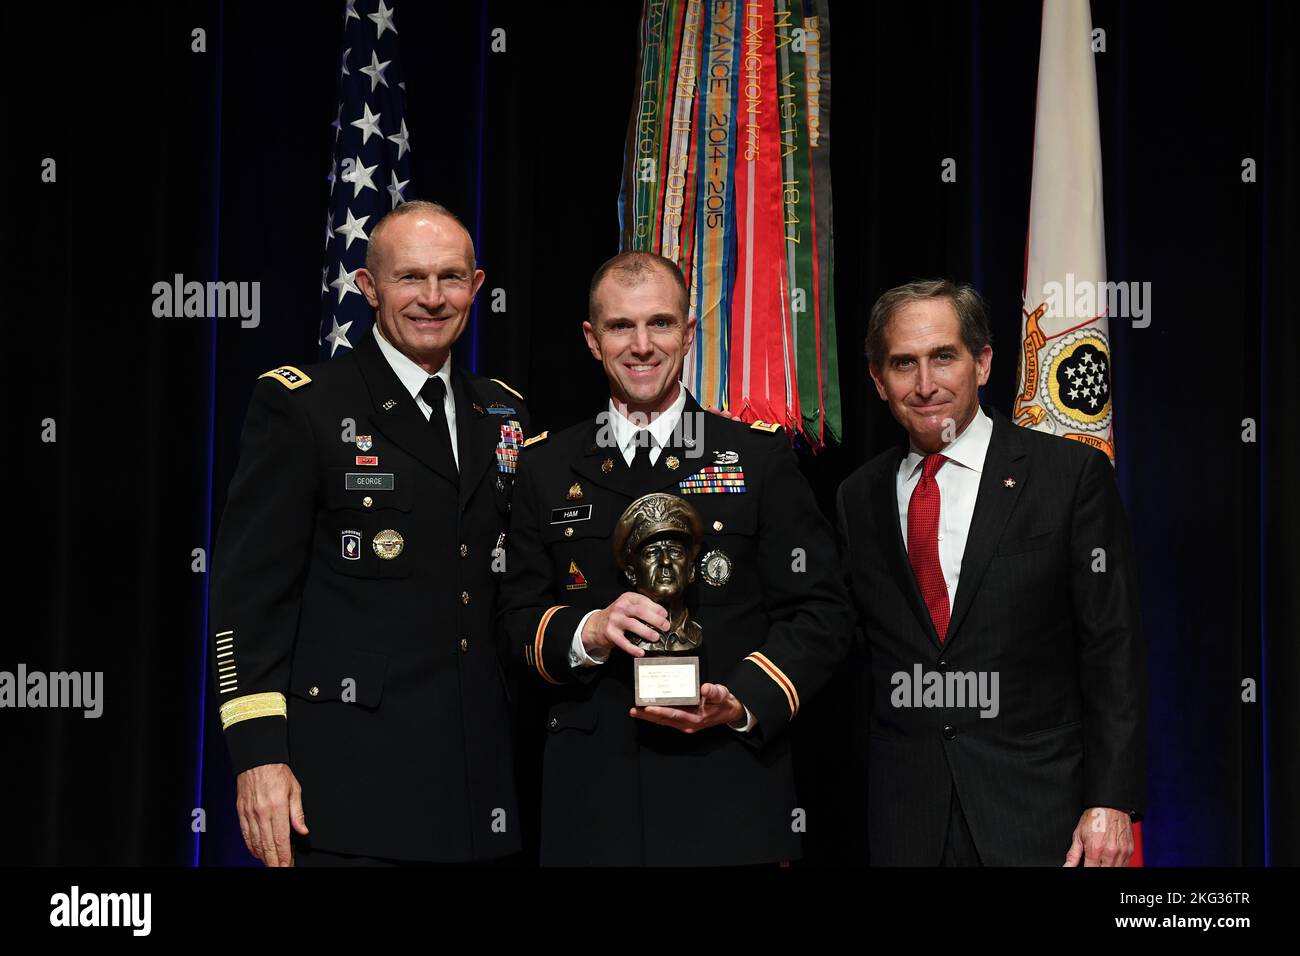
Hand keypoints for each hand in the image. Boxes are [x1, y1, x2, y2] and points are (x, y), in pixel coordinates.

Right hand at [236, 763, 308, 866]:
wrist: (257, 759)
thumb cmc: (277, 771)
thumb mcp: (295, 789)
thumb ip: (298, 812)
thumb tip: (303, 830)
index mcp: (277, 807)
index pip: (281, 838)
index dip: (284, 855)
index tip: (287, 864)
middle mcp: (261, 812)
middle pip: (267, 844)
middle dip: (273, 860)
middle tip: (279, 868)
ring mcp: (249, 813)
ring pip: (255, 842)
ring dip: (262, 856)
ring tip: (270, 863)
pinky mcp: (241, 812)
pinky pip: (245, 834)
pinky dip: (251, 846)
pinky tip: (256, 852)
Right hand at [581, 591, 668, 657]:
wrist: (596, 624)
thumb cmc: (617, 616)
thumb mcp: (628, 607)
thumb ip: (642, 608)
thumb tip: (662, 616)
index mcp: (627, 599)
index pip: (644, 601)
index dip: (656, 608)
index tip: (665, 615)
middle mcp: (620, 607)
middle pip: (640, 611)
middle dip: (655, 619)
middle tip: (665, 626)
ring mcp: (614, 620)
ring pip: (633, 624)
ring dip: (646, 631)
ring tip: (656, 637)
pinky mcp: (610, 633)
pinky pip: (623, 641)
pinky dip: (633, 648)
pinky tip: (640, 651)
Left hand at [630, 682, 745, 733]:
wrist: (730, 711)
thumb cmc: (724, 702)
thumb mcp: (721, 694)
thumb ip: (713, 692)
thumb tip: (704, 689)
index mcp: (696, 718)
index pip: (674, 714)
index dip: (660, 712)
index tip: (647, 708)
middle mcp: (688, 724)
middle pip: (664, 720)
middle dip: (648, 715)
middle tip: (633, 710)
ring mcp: (685, 724)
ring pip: (664, 721)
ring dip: (649, 716)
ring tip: (636, 711)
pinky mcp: (684, 721)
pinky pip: (667, 719)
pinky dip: (657, 715)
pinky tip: (648, 710)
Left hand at [1063, 807, 1133, 866]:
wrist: (1111, 806)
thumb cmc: (1094, 818)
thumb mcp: (1078, 835)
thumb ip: (1073, 854)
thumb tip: (1067, 866)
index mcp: (1095, 850)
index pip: (1090, 870)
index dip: (1086, 869)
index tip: (1086, 865)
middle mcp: (1109, 853)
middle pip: (1103, 871)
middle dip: (1097, 867)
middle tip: (1093, 861)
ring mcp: (1121, 852)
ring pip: (1115, 870)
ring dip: (1107, 867)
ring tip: (1101, 860)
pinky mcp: (1129, 851)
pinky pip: (1125, 865)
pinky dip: (1117, 864)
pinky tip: (1110, 859)